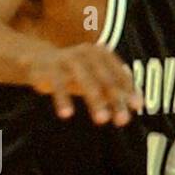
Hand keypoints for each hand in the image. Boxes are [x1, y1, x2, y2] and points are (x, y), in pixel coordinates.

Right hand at [26, 43, 141, 125]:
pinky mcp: (47, 67)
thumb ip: (114, 91)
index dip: (129, 89)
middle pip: (104, 78)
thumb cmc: (74, 72)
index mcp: (100, 54)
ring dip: (94, 99)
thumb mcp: (95, 79)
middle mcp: (85, 53)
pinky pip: (56, 83)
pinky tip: (67, 114)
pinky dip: (62, 98)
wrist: (36, 59)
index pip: (118, 73)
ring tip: (102, 120)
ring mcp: (66, 58)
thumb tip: (138, 105)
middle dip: (115, 99)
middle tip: (123, 121)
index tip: (137, 106)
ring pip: (83, 79)